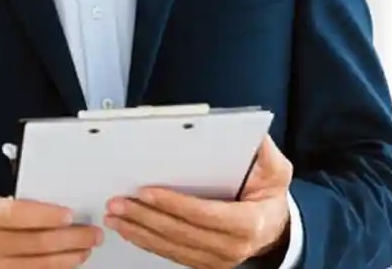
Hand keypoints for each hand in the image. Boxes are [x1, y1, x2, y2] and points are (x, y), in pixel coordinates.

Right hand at [0, 195, 103, 267]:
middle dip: (69, 237)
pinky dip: (60, 266)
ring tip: (87, 246)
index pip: (17, 213)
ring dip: (70, 255)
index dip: (45, 215)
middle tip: (91, 233)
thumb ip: (27, 203)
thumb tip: (66, 205)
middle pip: (34, 242)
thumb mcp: (3, 204)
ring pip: (40, 263)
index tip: (71, 214)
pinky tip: (73, 258)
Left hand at [103, 136, 293, 267]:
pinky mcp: (203, 263)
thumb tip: (253, 134)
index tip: (147, 192)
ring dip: (139, 230)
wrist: (274, 229)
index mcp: (247, 223)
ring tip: (115, 216)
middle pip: (180, 232)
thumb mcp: (276, 172)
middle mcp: (231, 247)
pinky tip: (129, 229)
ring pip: (170, 246)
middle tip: (119, 202)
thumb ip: (264, 152)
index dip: (174, 204)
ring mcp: (215, 259)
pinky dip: (146, 241)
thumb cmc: (269, 197)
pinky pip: (170, 254)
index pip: (204, 215)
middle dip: (145, 216)